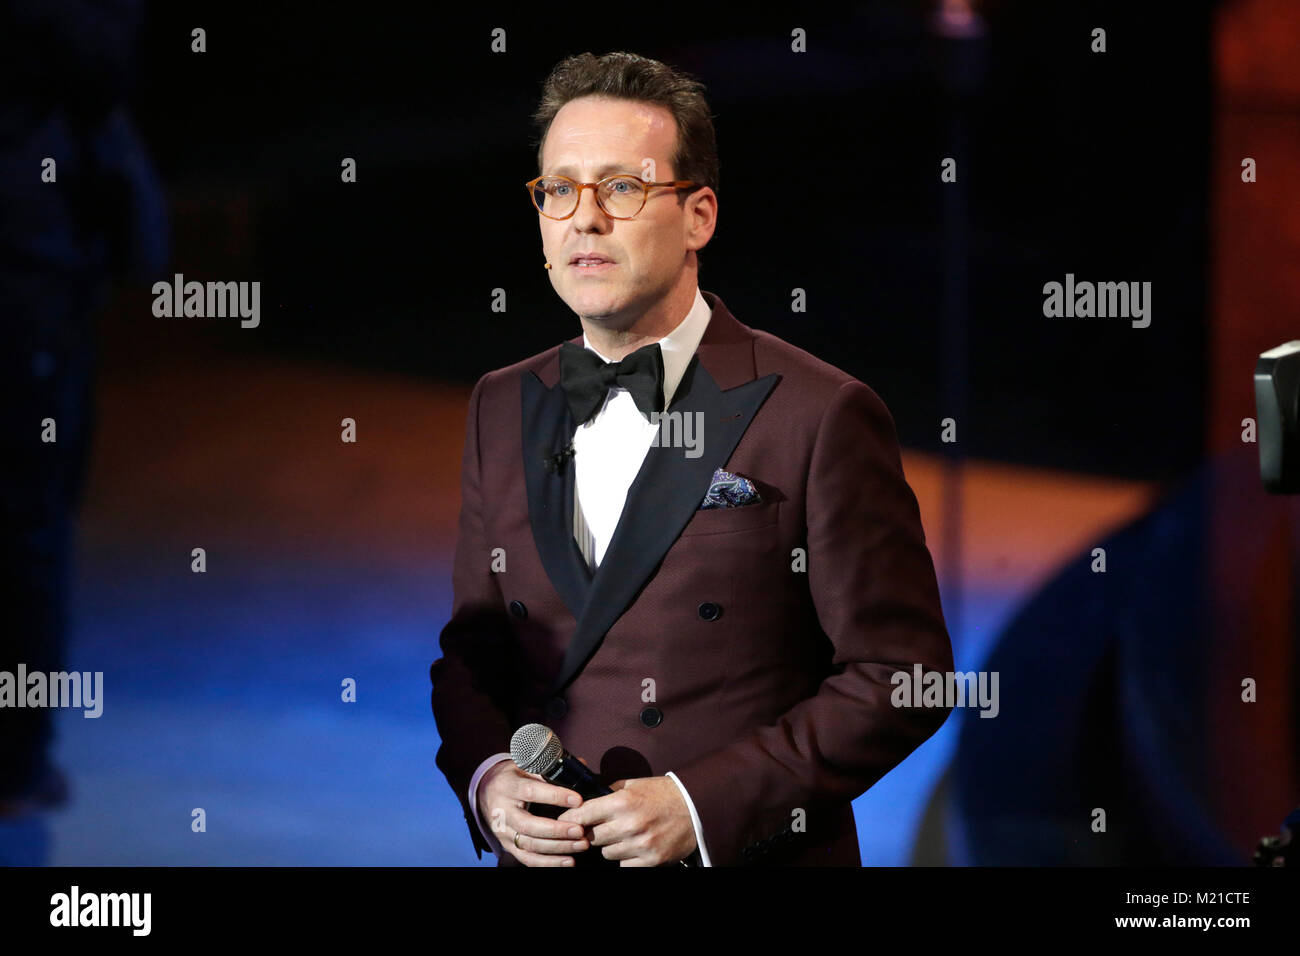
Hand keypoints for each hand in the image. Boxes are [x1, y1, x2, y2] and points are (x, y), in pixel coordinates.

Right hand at [478, 761, 588, 865]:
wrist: (485, 792)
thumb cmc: (512, 778)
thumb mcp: (523, 766)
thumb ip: (548, 768)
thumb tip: (580, 766)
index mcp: (508, 787)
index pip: (531, 792)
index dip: (555, 796)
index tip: (577, 799)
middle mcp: (503, 812)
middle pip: (529, 825)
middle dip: (557, 830)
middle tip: (580, 830)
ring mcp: (504, 832)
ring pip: (530, 845)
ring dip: (558, 848)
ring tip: (581, 844)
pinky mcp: (508, 846)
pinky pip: (528, 859)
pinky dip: (549, 863)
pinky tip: (569, 861)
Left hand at [556, 776, 696, 866]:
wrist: (696, 808)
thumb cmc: (664, 794)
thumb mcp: (635, 784)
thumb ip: (610, 791)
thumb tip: (586, 798)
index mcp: (623, 802)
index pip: (583, 815)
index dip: (570, 819)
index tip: (564, 821)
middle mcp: (630, 824)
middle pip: (592, 838)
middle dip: (592, 833)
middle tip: (600, 827)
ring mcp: (641, 845)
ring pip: (607, 854)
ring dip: (610, 846)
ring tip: (623, 835)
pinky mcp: (651, 860)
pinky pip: (624, 866)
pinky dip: (626, 859)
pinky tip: (634, 847)